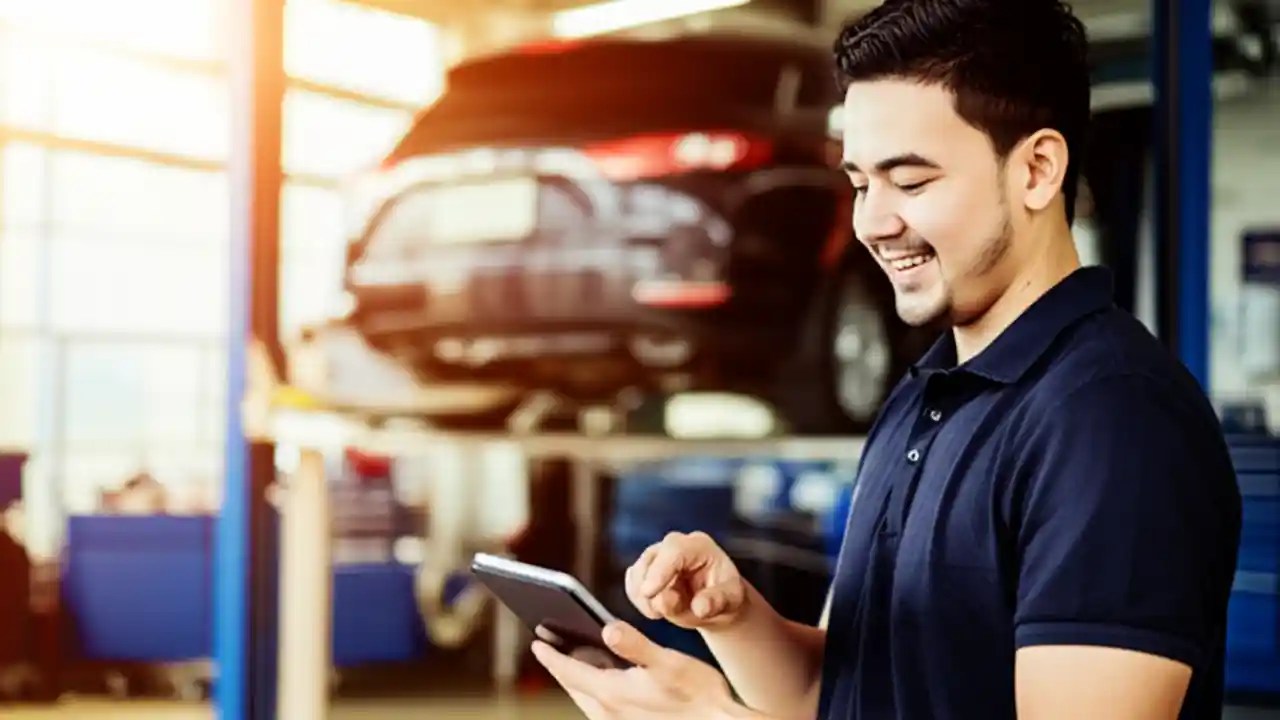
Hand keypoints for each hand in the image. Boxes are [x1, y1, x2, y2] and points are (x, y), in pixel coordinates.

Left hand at [532, 620, 753, 719]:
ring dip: (579, 681)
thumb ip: (634, 644)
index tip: (537, 642)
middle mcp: (610, 714)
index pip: (570, 672)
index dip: (552, 656)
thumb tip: (606, 629)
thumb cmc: (698, 694)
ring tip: (576, 661)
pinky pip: (602, 710)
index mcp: (613, 693)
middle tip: (550, 648)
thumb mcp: (667, 661)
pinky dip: (596, 693)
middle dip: (562, 667)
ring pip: (588, 700)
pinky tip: (607, 682)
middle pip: (575, 687)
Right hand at [626, 531, 746, 628]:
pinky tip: (655, 611)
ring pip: (637, 571)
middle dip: (650, 589)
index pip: (674, 550)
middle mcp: (675, 544)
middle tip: (661, 615)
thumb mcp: (731, 600)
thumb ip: (716, 602)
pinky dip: (638, 599)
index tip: (649, 593)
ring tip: (662, 614)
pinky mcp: (646, 567)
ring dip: (644, 598)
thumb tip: (699, 607)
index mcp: (699, 546)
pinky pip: (632, 582)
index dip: (659, 570)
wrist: (716, 601)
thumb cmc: (724, 596)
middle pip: (650, 559)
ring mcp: (658, 554)